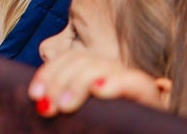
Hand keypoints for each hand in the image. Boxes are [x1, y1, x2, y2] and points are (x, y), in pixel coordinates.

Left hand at [28, 53, 169, 116]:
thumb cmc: (106, 130)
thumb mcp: (83, 118)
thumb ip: (65, 105)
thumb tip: (40, 103)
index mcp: (96, 75)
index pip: (69, 59)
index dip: (49, 73)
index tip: (34, 95)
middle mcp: (114, 74)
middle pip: (82, 60)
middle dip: (58, 80)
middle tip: (47, 106)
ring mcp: (134, 84)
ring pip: (103, 66)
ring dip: (79, 83)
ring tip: (65, 106)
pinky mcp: (152, 98)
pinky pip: (136, 82)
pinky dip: (116, 83)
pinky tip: (99, 90)